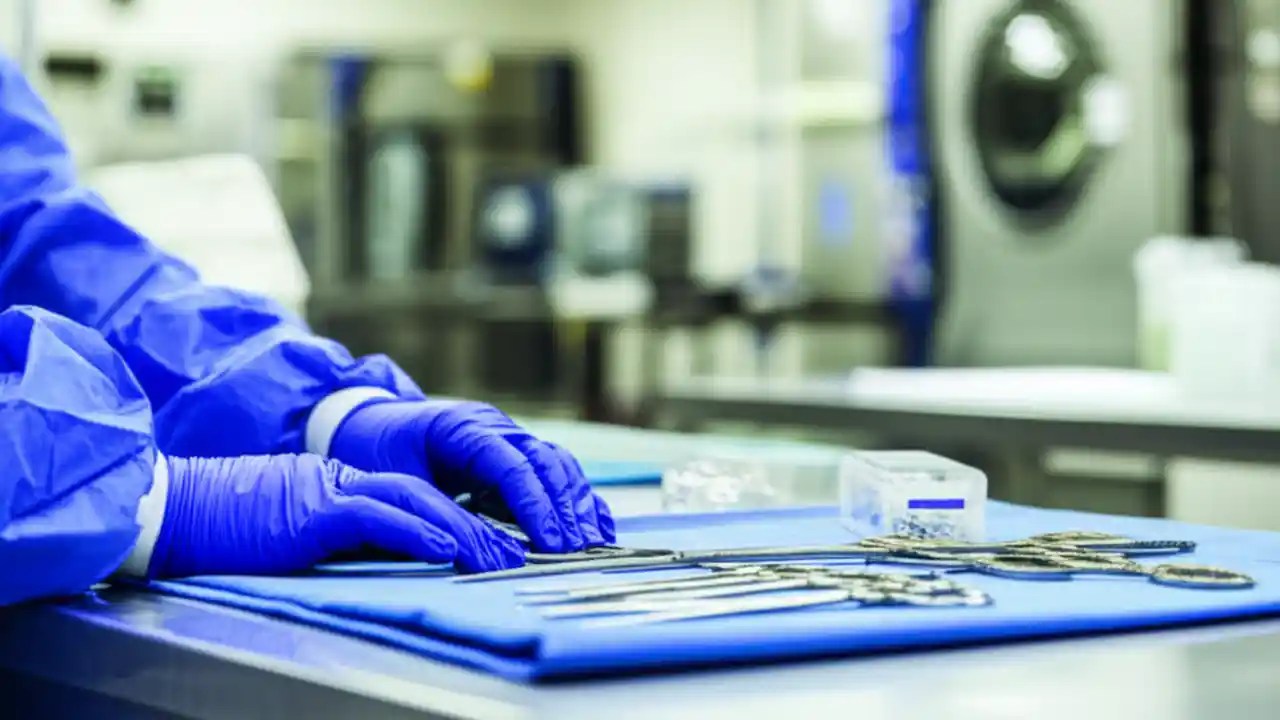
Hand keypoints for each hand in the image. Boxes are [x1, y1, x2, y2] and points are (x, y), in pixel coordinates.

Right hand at [148, 454, 524, 576]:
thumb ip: (337, 536)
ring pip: (412, 500)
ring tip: (495, 556)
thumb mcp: (294, 532)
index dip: (455, 518)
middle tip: (512, 554)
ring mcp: (328, 491)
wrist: (175, 510)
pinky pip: (375, 516)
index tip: (490, 545)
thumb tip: (383, 559)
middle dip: (473, 526)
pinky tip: (445, 548)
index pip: (413, 497)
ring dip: (459, 529)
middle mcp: (342, 481)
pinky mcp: (311, 510)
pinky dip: (414, 532)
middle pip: (424, 496)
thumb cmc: (225, 529)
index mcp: (340, 486)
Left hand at [329, 400, 615, 552]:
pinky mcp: (512, 455)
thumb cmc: (375, 451)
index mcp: (462, 427)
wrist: (366, 424)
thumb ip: (437, 512)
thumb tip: (479, 552)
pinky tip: (597, 524)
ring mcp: (507, 437)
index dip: (534, 505)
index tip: (550, 542)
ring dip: (577, 503)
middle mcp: (493, 426)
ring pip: (556, 465)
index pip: (511, 464)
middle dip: (564, 507)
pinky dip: (576, 498)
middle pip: (544, 462)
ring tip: (593, 542)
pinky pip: (552, 473)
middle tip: (577, 550)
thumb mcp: (395, 482)